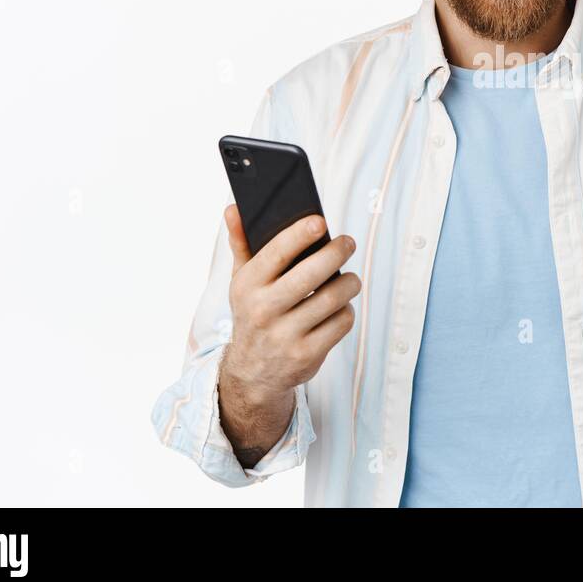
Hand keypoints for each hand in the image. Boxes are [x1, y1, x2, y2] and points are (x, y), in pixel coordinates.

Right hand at [221, 205, 359, 404]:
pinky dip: (346, 311)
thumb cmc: (254, 312)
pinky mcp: (307, 354)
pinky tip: (340, 307)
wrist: (253, 373)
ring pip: (332, 298)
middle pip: (311, 274)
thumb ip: (241, 244)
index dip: (299, 234)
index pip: (276, 253)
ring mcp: (285, 334)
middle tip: (348, 243)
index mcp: (247, 286)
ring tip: (349, 278)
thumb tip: (233, 208)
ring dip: (348, 283)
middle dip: (335, 253)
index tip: (320, 221)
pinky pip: (341, 322)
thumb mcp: (242, 281)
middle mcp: (263, 310)